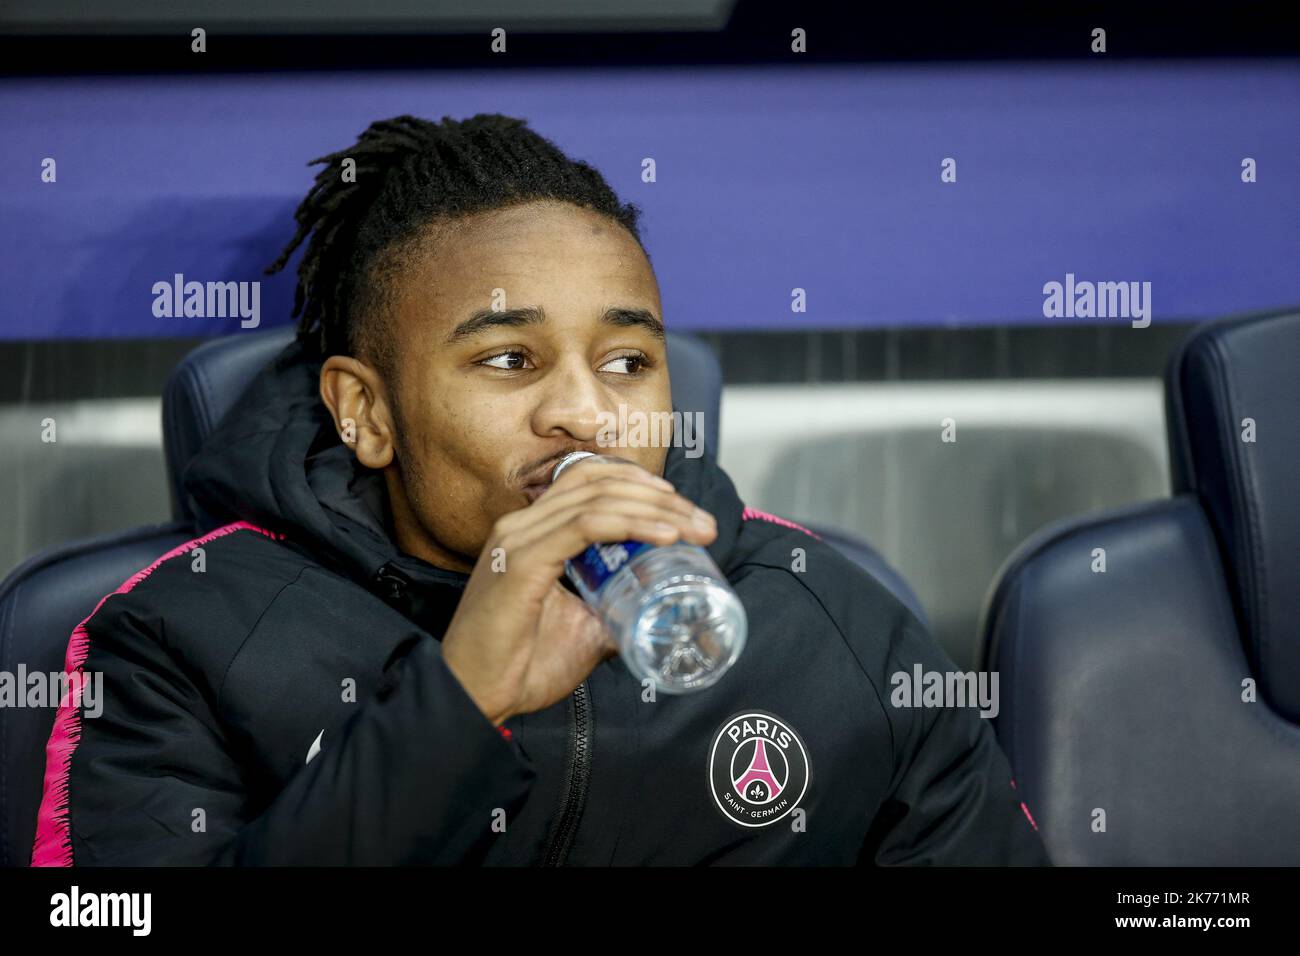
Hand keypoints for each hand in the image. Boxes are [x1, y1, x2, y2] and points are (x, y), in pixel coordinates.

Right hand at [441, 458, 717, 725]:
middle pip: (600, 482)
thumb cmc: (517, 666)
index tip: (682, 508)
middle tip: (703, 523)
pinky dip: (630, 524)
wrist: (474, 698)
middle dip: (660, 496)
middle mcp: (522, 524)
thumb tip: (653, 612)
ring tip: (694, 528)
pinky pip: (584, 526)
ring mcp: (519, 538)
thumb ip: (611, 613)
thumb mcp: (581, 630)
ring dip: (655, 508)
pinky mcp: (521, 561)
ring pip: (598, 499)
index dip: (638, 483)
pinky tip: (665, 535)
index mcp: (532, 532)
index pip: (588, 480)